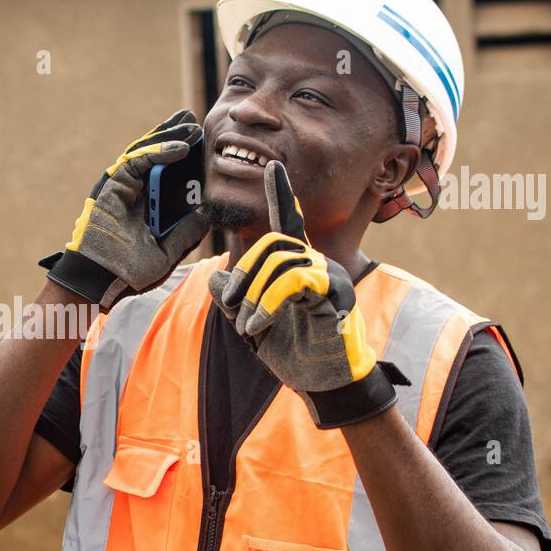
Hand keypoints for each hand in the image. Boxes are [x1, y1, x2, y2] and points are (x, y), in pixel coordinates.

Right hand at [39, 109, 210, 309]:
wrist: (101, 283)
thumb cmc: (128, 274)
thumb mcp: (167, 254)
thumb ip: (185, 235)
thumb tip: (206, 216)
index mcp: (145, 208)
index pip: (165, 176)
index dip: (183, 159)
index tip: (203, 146)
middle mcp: (133, 194)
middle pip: (155, 159)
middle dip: (175, 138)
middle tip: (196, 123)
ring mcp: (121, 189)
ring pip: (145, 153)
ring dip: (169, 137)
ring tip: (191, 125)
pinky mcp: (112, 186)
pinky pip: (136, 161)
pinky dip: (158, 151)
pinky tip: (180, 147)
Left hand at [207, 160, 405, 428]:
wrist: (324, 384)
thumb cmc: (294, 353)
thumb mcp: (252, 326)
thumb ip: (234, 301)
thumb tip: (214, 277)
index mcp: (296, 266)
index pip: (287, 223)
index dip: (280, 194)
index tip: (272, 166)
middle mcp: (315, 263)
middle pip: (273, 243)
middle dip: (243, 272)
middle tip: (230, 302)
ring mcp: (329, 276)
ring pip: (280, 262)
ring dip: (254, 294)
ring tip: (247, 326)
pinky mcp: (337, 293)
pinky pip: (294, 282)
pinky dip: (268, 303)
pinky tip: (257, 328)